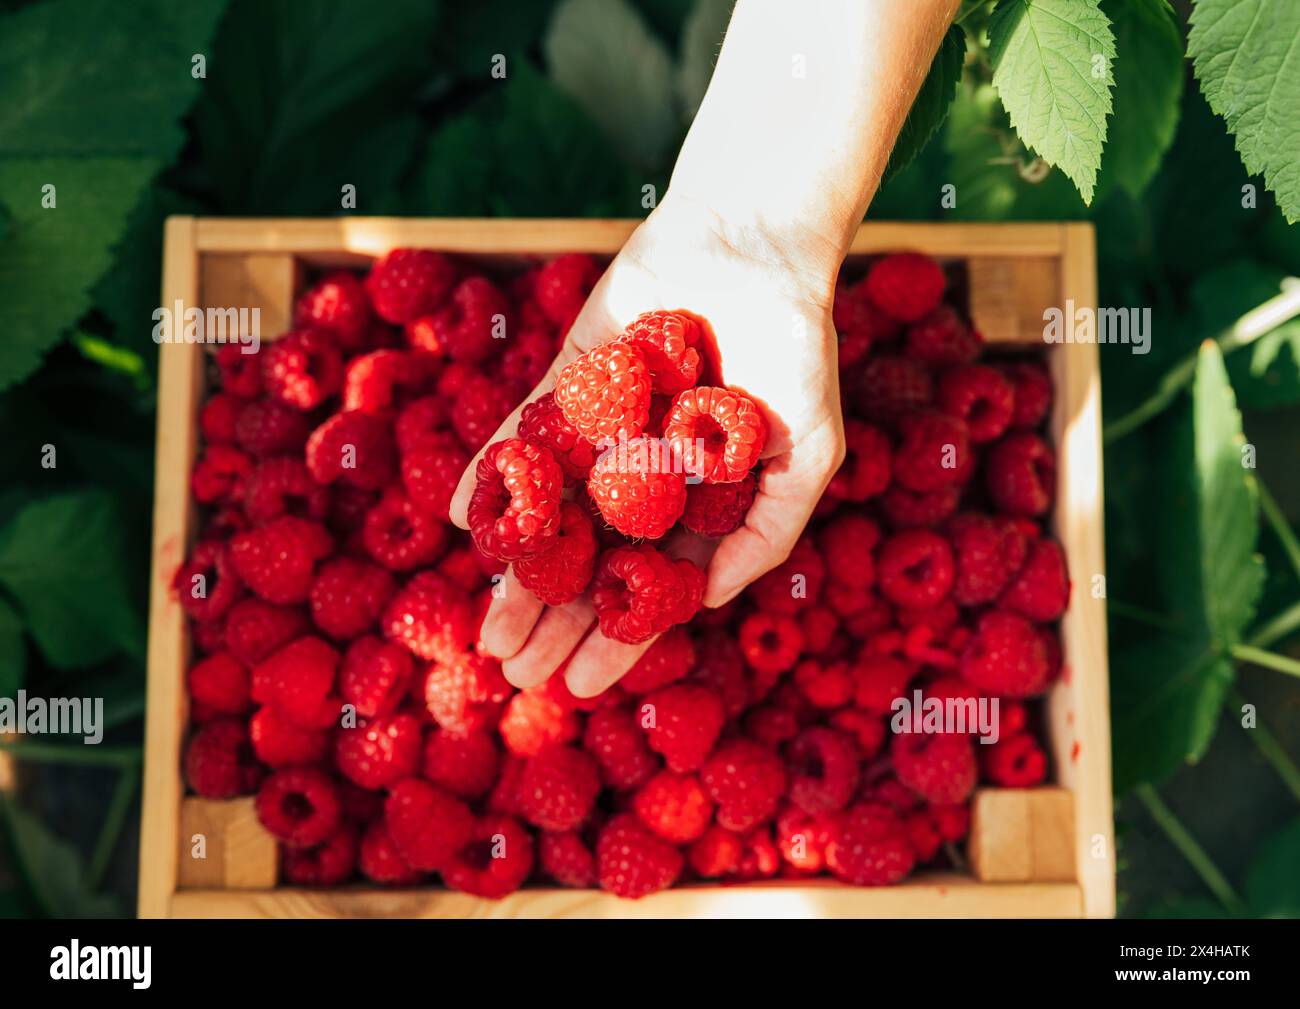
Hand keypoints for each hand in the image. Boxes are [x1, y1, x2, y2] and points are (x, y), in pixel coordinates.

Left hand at [448, 195, 845, 696]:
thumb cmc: (795, 350)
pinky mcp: (565, 387)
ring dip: (515, 573)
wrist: (752, 246)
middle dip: (553, 621)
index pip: (649, 589)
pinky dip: (488, 476)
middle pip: (589, 566)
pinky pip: (521, 437)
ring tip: (486, 629)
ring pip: (549, 518)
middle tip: (514, 670)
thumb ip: (768, 530)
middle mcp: (641, 483)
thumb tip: (704, 601)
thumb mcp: (809, 452)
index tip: (583, 685)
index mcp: (696, 508)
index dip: (618, 640)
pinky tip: (456, 517)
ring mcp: (599, 437)